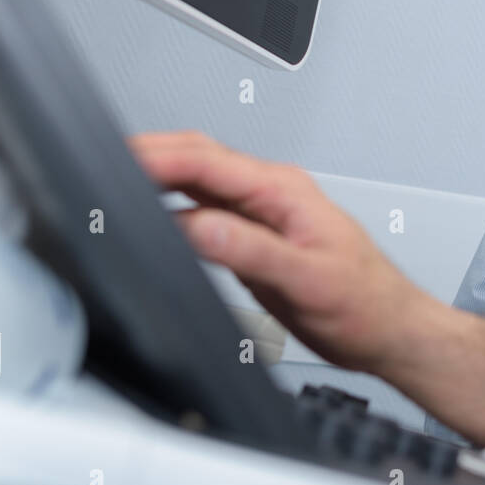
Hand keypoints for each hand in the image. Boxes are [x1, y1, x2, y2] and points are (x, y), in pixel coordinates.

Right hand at [129, 130, 429, 371]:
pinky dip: (170, 207)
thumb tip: (198, 227)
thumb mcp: (308, 280)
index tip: (114, 162)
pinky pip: (204, 209)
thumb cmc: (366, 302)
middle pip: (196, 158)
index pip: (206, 161)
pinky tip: (150, 218)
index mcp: (284, 191)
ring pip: (197, 181)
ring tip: (111, 185)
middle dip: (146, 156)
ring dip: (155, 177)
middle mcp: (271, 194)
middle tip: (95, 165)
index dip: (155, 157)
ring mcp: (261, 213)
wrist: (389, 328)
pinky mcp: (255, 236)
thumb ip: (251, 251)